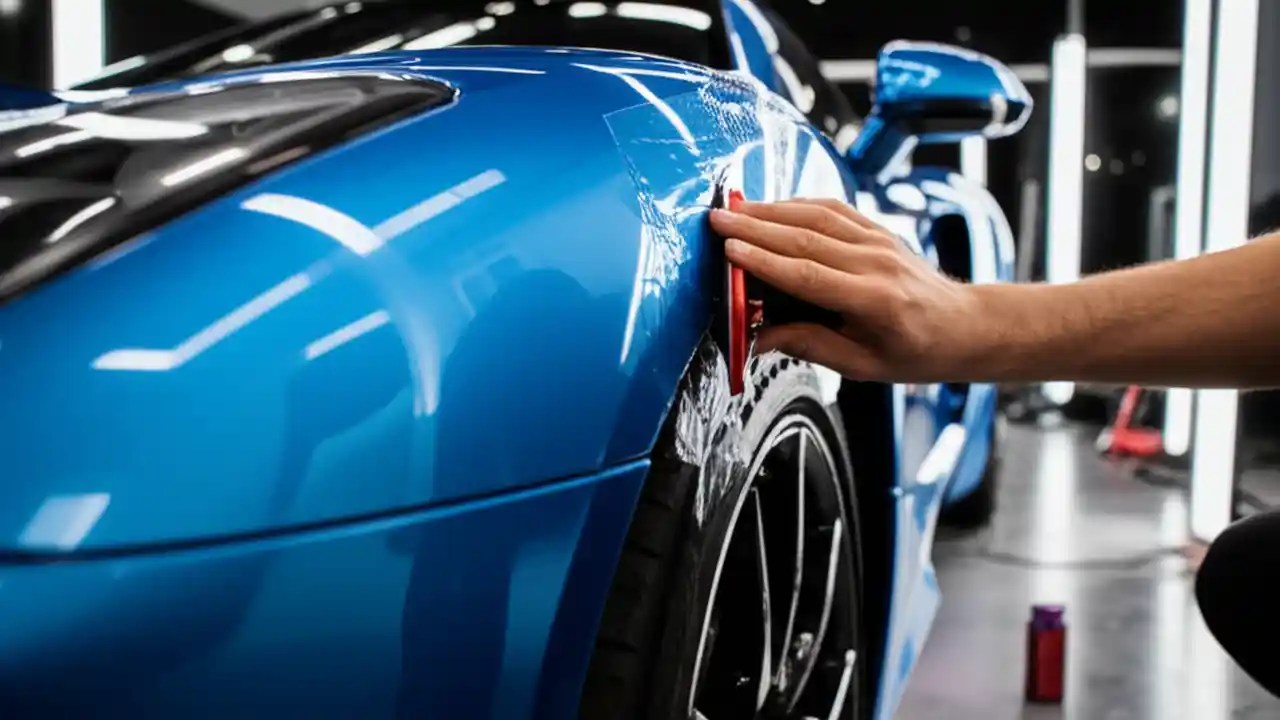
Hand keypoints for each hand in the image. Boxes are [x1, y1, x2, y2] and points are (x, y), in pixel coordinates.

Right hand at [709, 198, 995, 381]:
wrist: (963, 325)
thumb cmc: (915, 351)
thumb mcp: (862, 365)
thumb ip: (810, 345)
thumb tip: (758, 338)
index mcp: (875, 302)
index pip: (809, 276)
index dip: (765, 262)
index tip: (730, 251)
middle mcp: (877, 263)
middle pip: (806, 238)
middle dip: (755, 227)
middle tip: (716, 221)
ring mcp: (879, 241)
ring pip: (816, 217)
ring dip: (770, 210)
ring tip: (733, 210)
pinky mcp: (877, 230)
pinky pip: (833, 210)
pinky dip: (797, 205)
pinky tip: (771, 207)